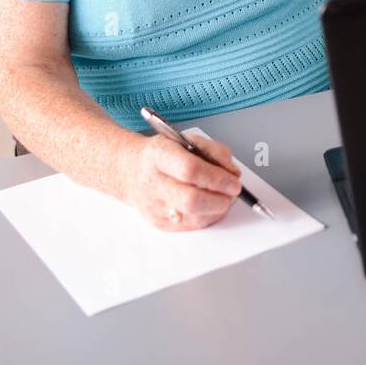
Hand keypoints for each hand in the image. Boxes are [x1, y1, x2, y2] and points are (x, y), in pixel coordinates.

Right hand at [120, 132, 242, 230]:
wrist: (131, 171)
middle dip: (221, 198)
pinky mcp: (160, 223)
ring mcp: (155, 206)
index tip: (234, 180)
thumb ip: (214, 151)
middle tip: (234, 192)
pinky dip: (210, 217)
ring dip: (219, 209)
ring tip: (225, 197)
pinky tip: (213, 205)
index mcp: (160, 155)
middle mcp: (154, 182)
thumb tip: (232, 172)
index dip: (216, 178)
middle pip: (192, 200)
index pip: (190, 170)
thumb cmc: (163, 154)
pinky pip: (192, 226)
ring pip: (195, 217)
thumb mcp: (186, 139)